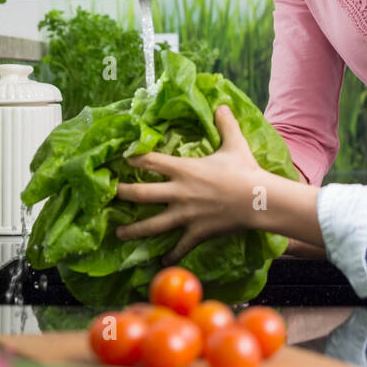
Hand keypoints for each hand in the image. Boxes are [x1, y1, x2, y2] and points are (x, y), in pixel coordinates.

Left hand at [113, 105, 266, 265]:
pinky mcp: (196, 232)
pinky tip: (161, 262)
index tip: (122, 159)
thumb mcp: (235, 144)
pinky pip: (180, 246)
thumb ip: (225, 124)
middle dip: (122, 194)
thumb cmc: (245, 171)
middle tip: (109, 195)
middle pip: (142, 194)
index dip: (134, 159)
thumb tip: (221, 104)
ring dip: (134, 230)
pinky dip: (171, 255)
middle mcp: (179, 192)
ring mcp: (186, 215)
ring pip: (153, 225)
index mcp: (185, 169)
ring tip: (119, 234)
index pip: (151, 161)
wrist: (258, 200)